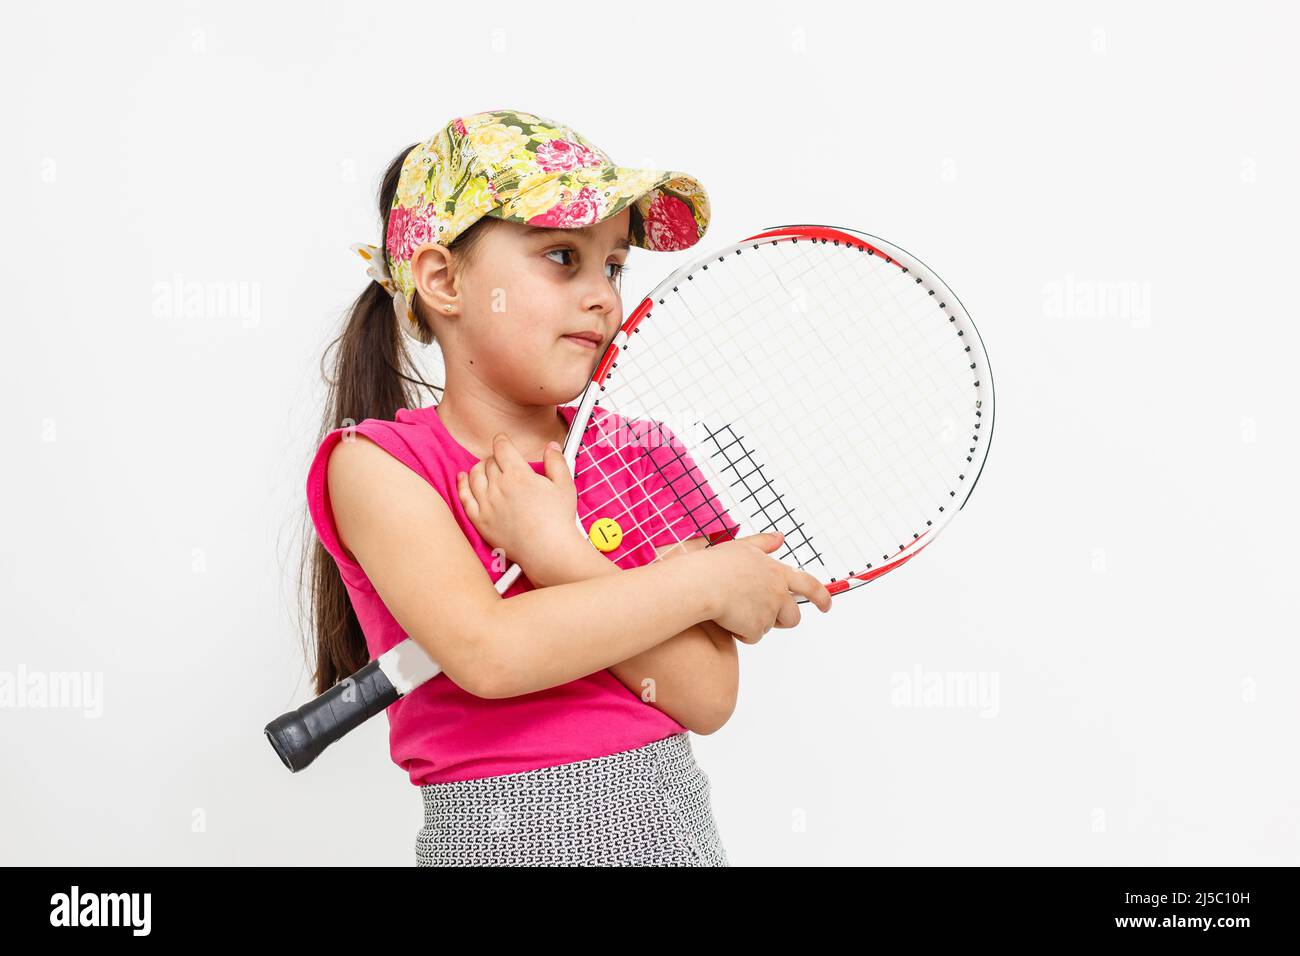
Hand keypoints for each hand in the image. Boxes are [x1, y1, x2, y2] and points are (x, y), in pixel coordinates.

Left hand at [455, 433, 584, 578]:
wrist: (548, 550)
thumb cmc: (558, 520)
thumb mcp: (564, 485)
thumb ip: (556, 462)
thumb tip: (550, 446)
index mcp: (518, 475)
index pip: (502, 447)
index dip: (501, 440)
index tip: (503, 441)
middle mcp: (499, 487)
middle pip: (489, 461)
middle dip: (495, 457)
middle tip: (501, 460)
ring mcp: (487, 504)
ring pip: (474, 475)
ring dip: (479, 467)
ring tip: (486, 468)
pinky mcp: (480, 520)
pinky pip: (464, 497)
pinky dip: (462, 484)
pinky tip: (463, 478)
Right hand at [701, 532, 832, 643]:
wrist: (700, 584)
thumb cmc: (715, 564)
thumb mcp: (741, 547)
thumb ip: (763, 543)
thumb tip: (780, 537)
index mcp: (777, 572)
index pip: (810, 585)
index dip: (821, 596)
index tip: (827, 606)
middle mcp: (778, 593)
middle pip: (793, 616)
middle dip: (783, 619)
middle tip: (767, 617)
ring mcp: (768, 612)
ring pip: (770, 627)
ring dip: (757, 624)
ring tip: (735, 611)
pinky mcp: (756, 628)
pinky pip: (752, 637)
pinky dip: (741, 633)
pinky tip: (727, 620)